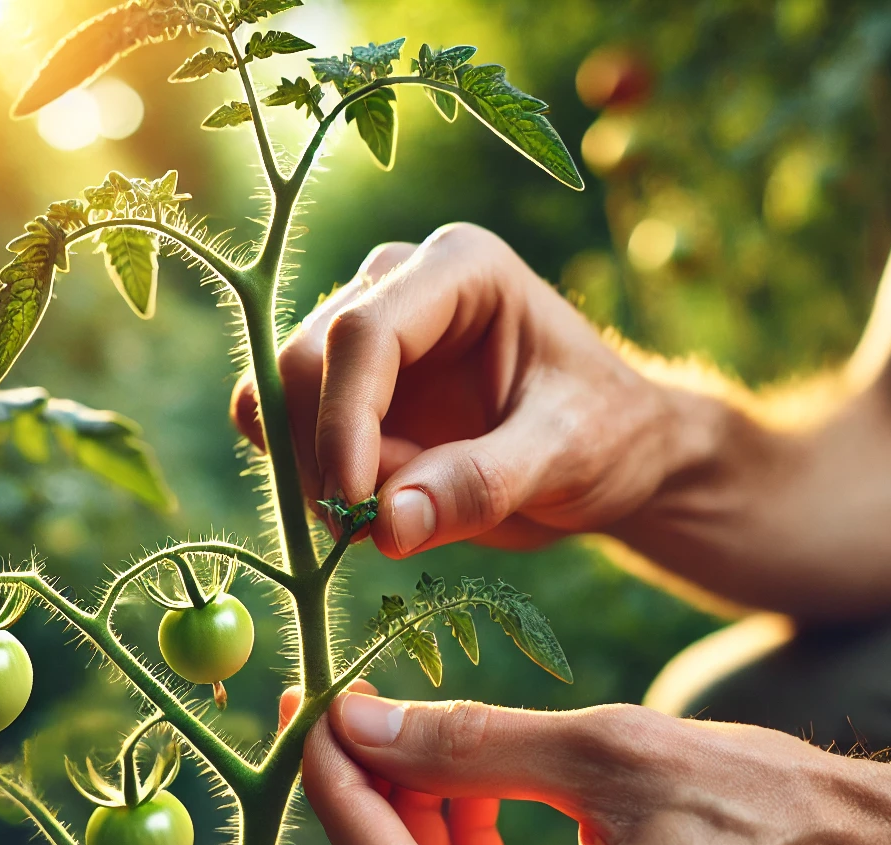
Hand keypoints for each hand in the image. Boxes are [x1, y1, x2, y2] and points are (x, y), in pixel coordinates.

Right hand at [232, 223, 696, 557]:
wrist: (613, 453)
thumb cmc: (607, 435)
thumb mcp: (566, 458)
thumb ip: (480, 485)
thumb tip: (384, 524)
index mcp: (460, 269)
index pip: (363, 332)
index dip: (344, 422)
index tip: (357, 508)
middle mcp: (397, 283)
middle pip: (303, 363)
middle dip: (325, 456)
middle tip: (378, 530)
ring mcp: (361, 333)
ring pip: (278, 400)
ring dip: (316, 476)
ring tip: (400, 517)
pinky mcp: (343, 386)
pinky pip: (282, 433)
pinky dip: (312, 482)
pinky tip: (380, 508)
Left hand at [292, 690, 890, 844]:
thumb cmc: (777, 811)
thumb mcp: (620, 753)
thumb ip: (474, 745)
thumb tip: (358, 725)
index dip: (341, 794)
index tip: (315, 709)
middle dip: (360, 816)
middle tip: (355, 719)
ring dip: (400, 832)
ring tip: (417, 738)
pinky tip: (466, 787)